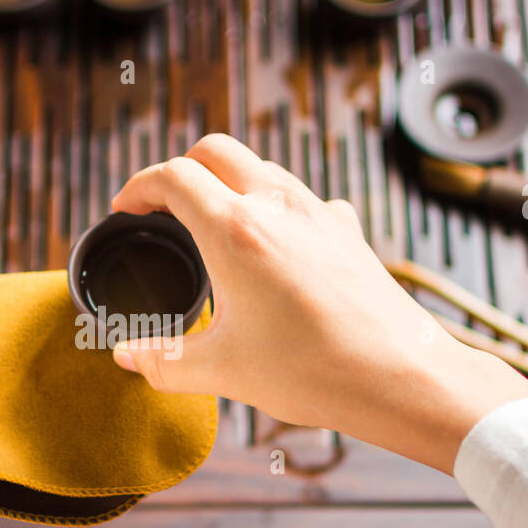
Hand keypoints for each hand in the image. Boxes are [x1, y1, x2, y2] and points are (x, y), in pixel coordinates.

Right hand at [110, 134, 527, 473]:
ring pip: (259, 166)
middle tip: (162, 209)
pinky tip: (274, 246)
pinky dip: (273, 205)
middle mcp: (277, 205)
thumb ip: (163, 362)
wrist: (401, 376)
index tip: (125, 210)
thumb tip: (127, 357)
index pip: (172, 177)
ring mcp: (317, 211)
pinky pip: (300, 196)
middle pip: (214, 151)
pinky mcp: (346, 228)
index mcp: (235, 231)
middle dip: (179, 171)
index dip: (137, 188)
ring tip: (212, 225)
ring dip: (226, 182)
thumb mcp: (223, 371)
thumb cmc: (316, 372)